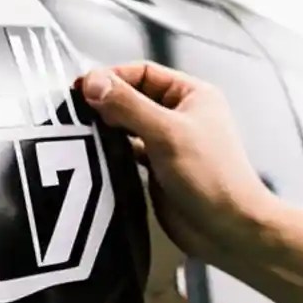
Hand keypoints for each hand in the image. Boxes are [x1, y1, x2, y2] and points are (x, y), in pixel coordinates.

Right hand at [78, 62, 278, 262]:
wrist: (227, 230)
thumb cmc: (210, 177)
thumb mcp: (166, 133)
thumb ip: (128, 105)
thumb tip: (92, 81)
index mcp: (192, 95)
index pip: (142, 72)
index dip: (111, 77)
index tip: (81, 88)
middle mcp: (179, 115)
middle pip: (132, 98)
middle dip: (105, 103)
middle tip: (75, 111)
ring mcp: (167, 143)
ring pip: (127, 126)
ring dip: (106, 129)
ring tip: (80, 133)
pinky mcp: (156, 169)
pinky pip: (127, 152)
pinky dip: (111, 152)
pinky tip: (95, 157)